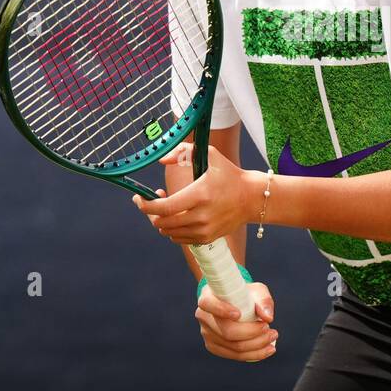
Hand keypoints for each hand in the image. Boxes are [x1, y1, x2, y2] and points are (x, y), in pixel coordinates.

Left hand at [132, 142, 258, 246]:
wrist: (252, 198)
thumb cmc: (229, 174)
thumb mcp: (210, 155)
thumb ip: (183, 152)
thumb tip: (161, 160)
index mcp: (200, 195)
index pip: (164, 207)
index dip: (146, 205)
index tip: (138, 198)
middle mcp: (201, 216)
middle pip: (162, 223)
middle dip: (150, 212)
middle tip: (152, 198)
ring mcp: (204, 230)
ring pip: (168, 233)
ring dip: (161, 221)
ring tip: (166, 206)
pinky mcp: (207, 238)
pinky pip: (179, 239)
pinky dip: (172, 230)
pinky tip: (177, 217)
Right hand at [197, 281, 277, 362]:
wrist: (237, 303)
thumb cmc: (246, 295)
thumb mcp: (256, 291)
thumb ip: (263, 301)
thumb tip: (268, 317)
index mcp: (208, 296)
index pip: (208, 304)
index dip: (222, 310)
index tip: (239, 314)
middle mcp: (203, 316)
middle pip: (226, 331)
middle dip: (252, 333)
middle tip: (269, 328)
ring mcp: (207, 334)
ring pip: (232, 346)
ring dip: (257, 345)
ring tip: (272, 337)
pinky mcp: (214, 347)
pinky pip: (234, 355)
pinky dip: (253, 354)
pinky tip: (267, 349)